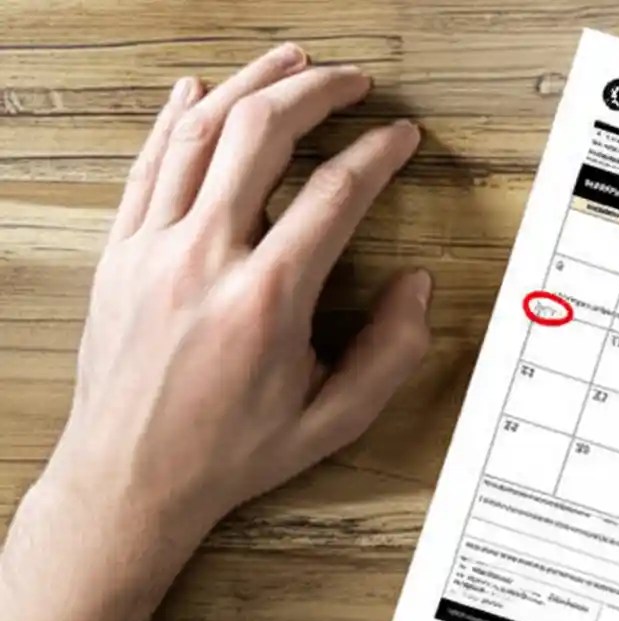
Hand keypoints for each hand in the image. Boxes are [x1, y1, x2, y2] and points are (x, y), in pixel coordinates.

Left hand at [48, 42, 430, 536]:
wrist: (129, 479)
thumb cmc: (228, 453)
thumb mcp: (331, 421)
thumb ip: (389, 354)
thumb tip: (415, 287)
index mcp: (264, 301)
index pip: (334, 194)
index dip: (378, 153)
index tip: (400, 138)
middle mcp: (203, 261)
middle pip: (263, 136)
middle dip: (317, 92)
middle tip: (352, 80)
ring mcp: (152, 250)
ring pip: (201, 134)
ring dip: (250, 84)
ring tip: (289, 60)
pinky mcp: (119, 253)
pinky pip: (148, 164)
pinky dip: (176, 118)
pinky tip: (197, 91)